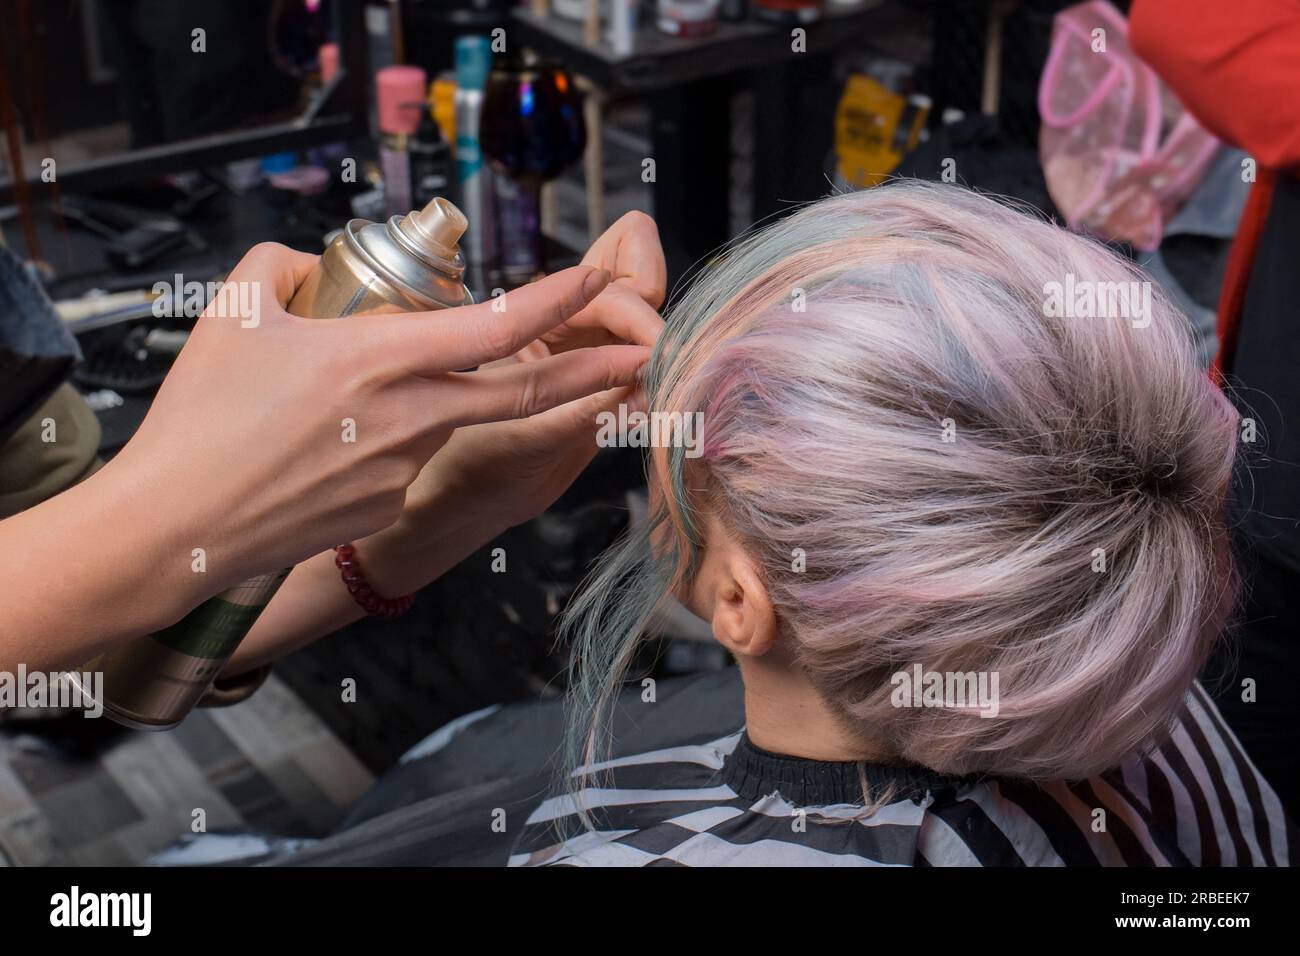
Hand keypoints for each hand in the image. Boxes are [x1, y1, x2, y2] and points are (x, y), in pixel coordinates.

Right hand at [100, 243, 643, 613]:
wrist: (179, 522)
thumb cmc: (202, 417)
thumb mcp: (239, 309)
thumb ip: (290, 266)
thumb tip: (322, 268)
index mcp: (382, 358)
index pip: (498, 325)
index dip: (559, 301)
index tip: (599, 284)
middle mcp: (412, 415)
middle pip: (524, 393)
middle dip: (590, 374)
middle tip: (637, 360)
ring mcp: (406, 468)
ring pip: (447, 420)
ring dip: (435, 400)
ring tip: (330, 402)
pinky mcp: (389, 504)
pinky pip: (405, 458)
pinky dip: (382, 440)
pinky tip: (317, 445)